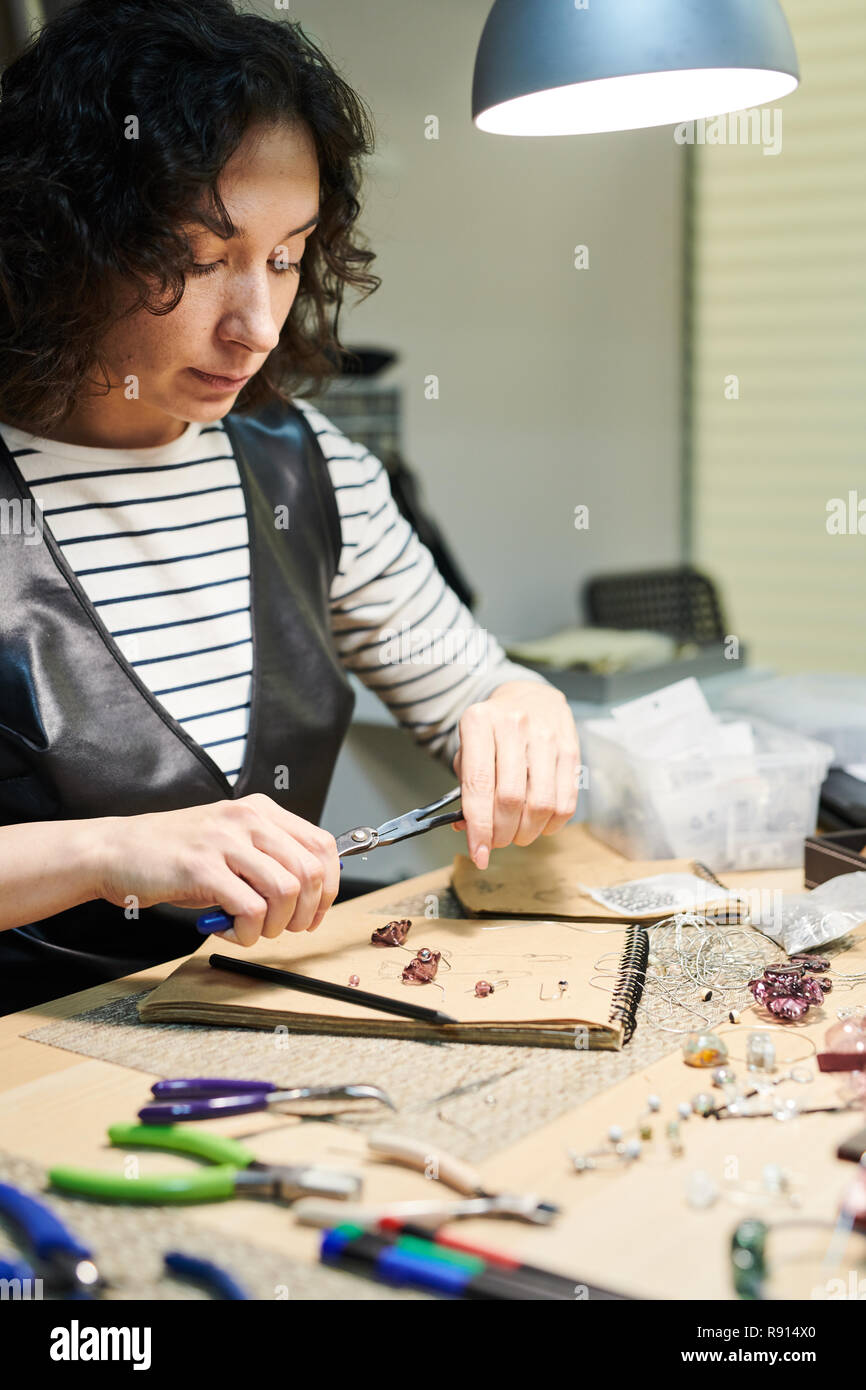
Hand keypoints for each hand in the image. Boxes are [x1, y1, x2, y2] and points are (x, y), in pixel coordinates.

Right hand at [95, 794, 339, 945]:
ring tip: (252, 929)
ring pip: (285, 890)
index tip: (315, 911)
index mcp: (260, 811)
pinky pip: (250, 909)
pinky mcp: (202, 869)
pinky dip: (247, 931)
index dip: (329, 886)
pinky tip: (227, 930)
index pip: (322, 845)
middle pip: (310, 871)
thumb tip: (310, 893)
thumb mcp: (229, 841)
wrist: (118, 850)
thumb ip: (267, 857)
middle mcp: (247, 819)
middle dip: (305, 912)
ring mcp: (225, 842)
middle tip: (283, 928)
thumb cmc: (175, 852)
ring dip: (276, 924)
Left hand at [450, 681, 580, 868]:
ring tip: (517, 835)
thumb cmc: (494, 728)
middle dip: (502, 834)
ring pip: (541, 804)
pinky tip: (540, 824)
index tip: (478, 854)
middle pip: (511, 799)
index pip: (478, 785)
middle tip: (497, 842)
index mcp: (479, 722)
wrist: (529, 695)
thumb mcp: (469, 746)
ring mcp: (546, 735)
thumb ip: (466, 786)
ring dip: (527, 832)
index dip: (479, 827)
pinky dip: (552, 824)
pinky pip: (566, 801)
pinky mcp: (570, 748)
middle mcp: (514, 725)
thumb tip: (466, 830)